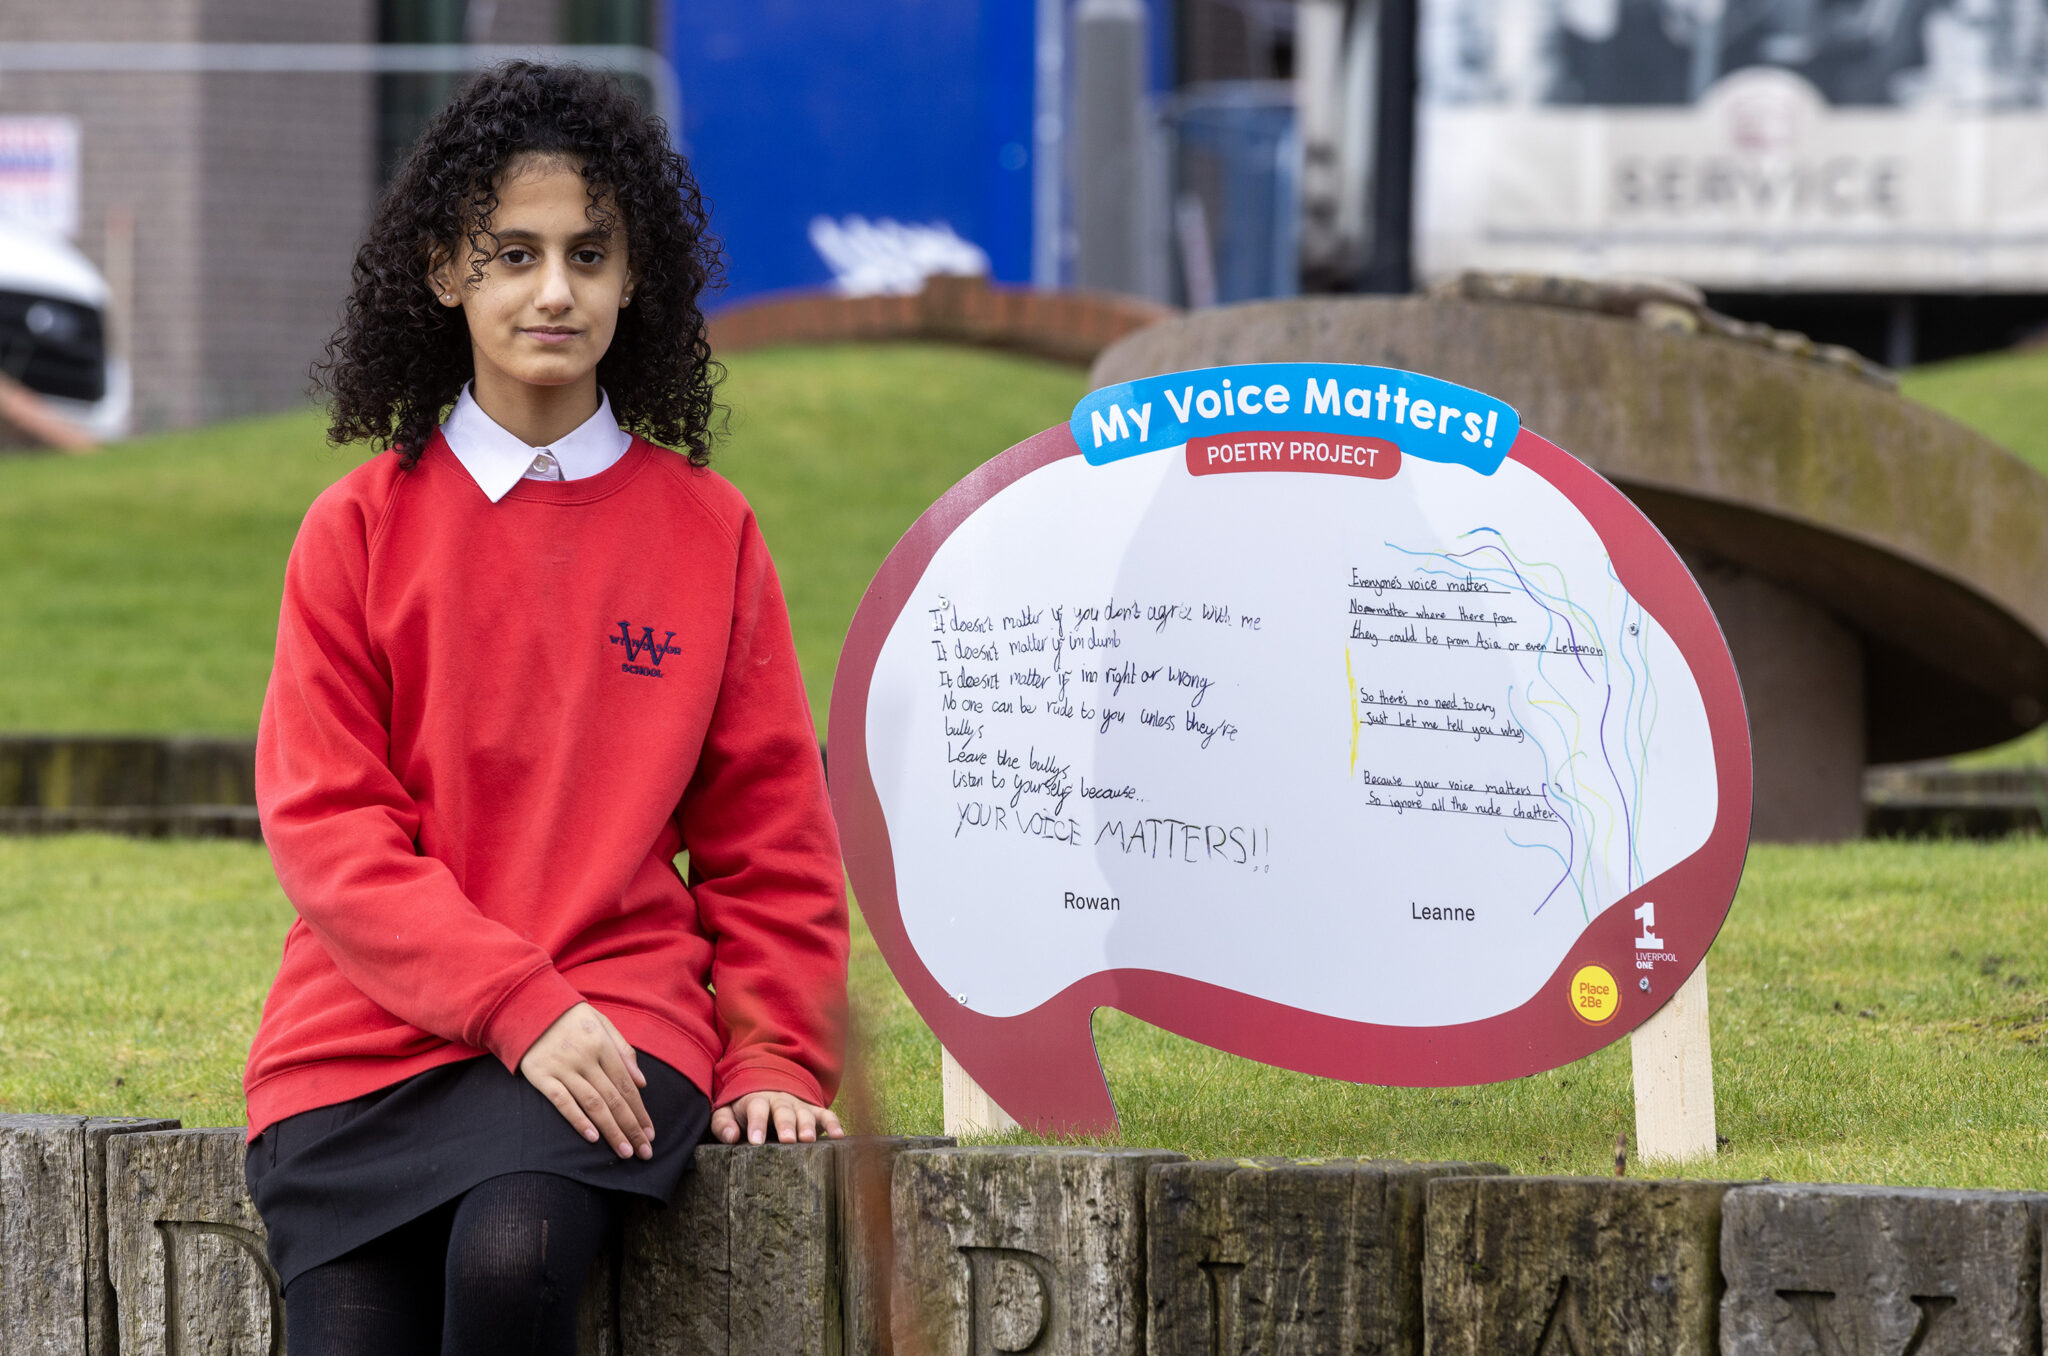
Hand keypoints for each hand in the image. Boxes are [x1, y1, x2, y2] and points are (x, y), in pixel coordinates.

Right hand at [519, 1002, 654, 1159]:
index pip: (626, 1085)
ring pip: (593, 1104)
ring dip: (611, 1130)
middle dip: (631, 1127)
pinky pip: (562, 1101)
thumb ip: (623, 1050)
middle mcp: (586, 1058)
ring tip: (624, 1151)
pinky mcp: (541, 1076)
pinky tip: (593, 1137)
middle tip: (644, 1152)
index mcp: (603, 1045)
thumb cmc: (569, 1017)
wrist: (527, 1005)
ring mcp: (563, 1068)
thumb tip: (642, 1082)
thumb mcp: (601, 1023)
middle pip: (614, 1099)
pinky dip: (578, 1120)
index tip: (651, 1134)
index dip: (640, 1111)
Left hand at [711, 1090, 844, 1144]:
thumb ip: (723, 1124)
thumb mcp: (727, 1112)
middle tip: (787, 1140)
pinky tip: (839, 1137)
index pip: (757, 1108)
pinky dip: (834, 1123)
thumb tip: (731, 1137)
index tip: (755, 1141)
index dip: (756, 1123)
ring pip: (805, 1112)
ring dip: (808, 1125)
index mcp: (757, 1099)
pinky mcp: (814, 1111)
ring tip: (808, 1140)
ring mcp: (799, 1105)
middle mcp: (780, 1100)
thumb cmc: (743, 1109)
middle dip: (786, 1124)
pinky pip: (826, 1114)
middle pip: (784, 1110)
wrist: (764, 1087)